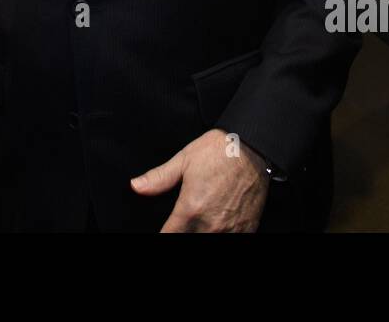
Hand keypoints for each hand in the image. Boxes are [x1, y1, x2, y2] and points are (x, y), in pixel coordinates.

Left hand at [130, 128, 267, 231]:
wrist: (253, 148)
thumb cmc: (219, 151)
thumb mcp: (184, 160)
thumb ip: (158, 178)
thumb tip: (136, 186)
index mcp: (191, 209)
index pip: (169, 236)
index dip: (164, 234)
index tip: (165, 230)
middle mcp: (210, 224)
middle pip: (190, 240)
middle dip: (184, 232)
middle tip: (183, 223)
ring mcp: (230, 229)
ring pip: (210, 241)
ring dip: (203, 233)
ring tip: (201, 222)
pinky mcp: (247, 228)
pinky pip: (232, 239)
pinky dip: (223, 234)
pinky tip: (219, 225)